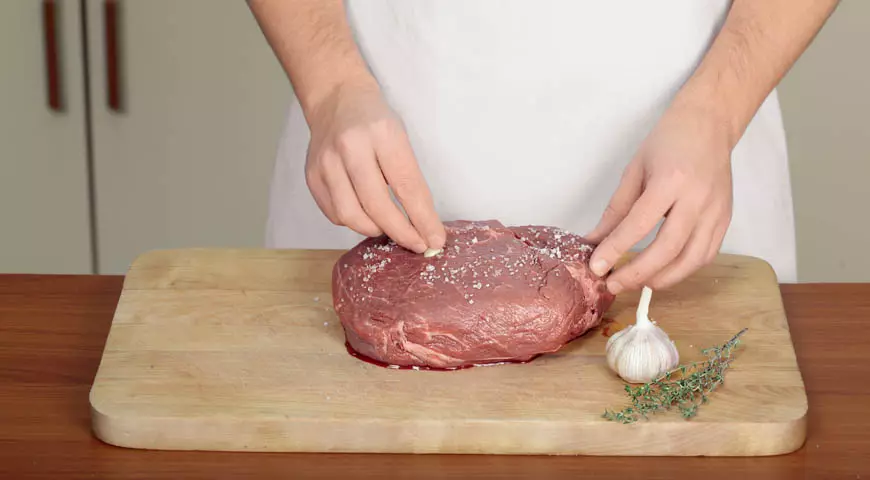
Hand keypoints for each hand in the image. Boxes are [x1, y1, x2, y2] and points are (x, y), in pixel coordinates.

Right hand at [305, 80, 445, 252]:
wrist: (336, 99)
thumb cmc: (375, 121)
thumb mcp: (401, 138)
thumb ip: (411, 179)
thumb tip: (424, 225)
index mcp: (382, 133)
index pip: (406, 186)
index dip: (422, 219)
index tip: (435, 239)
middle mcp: (350, 147)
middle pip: (376, 205)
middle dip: (401, 232)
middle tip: (416, 244)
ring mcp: (326, 162)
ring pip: (351, 215)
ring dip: (375, 229)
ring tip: (388, 227)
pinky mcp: (311, 176)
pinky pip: (335, 214)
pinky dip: (354, 221)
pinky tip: (365, 214)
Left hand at [586, 103, 733, 293]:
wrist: (711, 123)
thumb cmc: (669, 141)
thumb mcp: (634, 169)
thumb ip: (616, 209)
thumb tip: (594, 241)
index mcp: (670, 181)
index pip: (639, 225)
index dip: (615, 250)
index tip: (596, 267)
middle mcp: (698, 199)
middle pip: (668, 249)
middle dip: (637, 273)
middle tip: (613, 284)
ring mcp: (716, 211)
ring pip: (691, 259)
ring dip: (662, 278)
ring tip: (636, 283)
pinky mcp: (726, 219)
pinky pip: (705, 255)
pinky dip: (683, 270)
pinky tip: (663, 272)